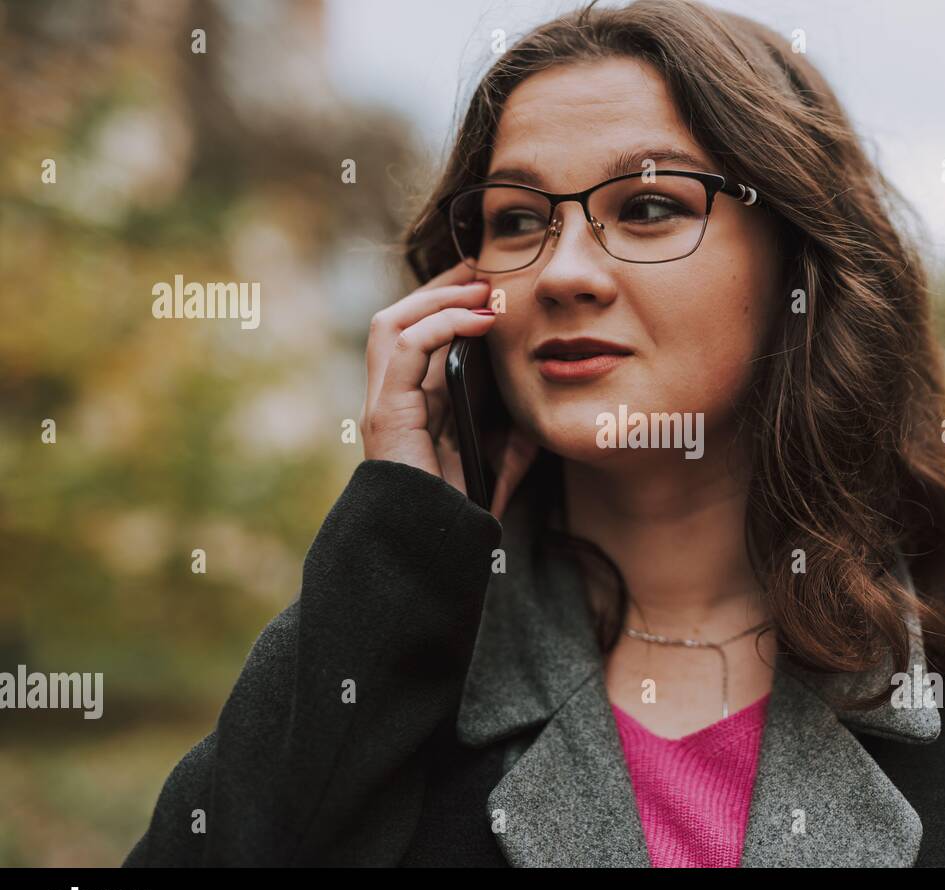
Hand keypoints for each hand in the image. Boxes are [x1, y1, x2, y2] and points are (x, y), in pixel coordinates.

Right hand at [361, 260, 537, 518]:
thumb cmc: (463, 510)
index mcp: (414, 403)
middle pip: (399, 317)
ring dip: (437, 297)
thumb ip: (516, 432)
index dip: (449, 302)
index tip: (492, 284)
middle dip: (440, 288)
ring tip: (480, 289)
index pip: (418, 333)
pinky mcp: (387, 412)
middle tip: (484, 272)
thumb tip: (544, 402)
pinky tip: (479, 321)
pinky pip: (405, 348)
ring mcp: (385, 402)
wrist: (437, 548)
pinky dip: (441, 324)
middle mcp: (393, 397)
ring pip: (392, 322)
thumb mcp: (501, 460)